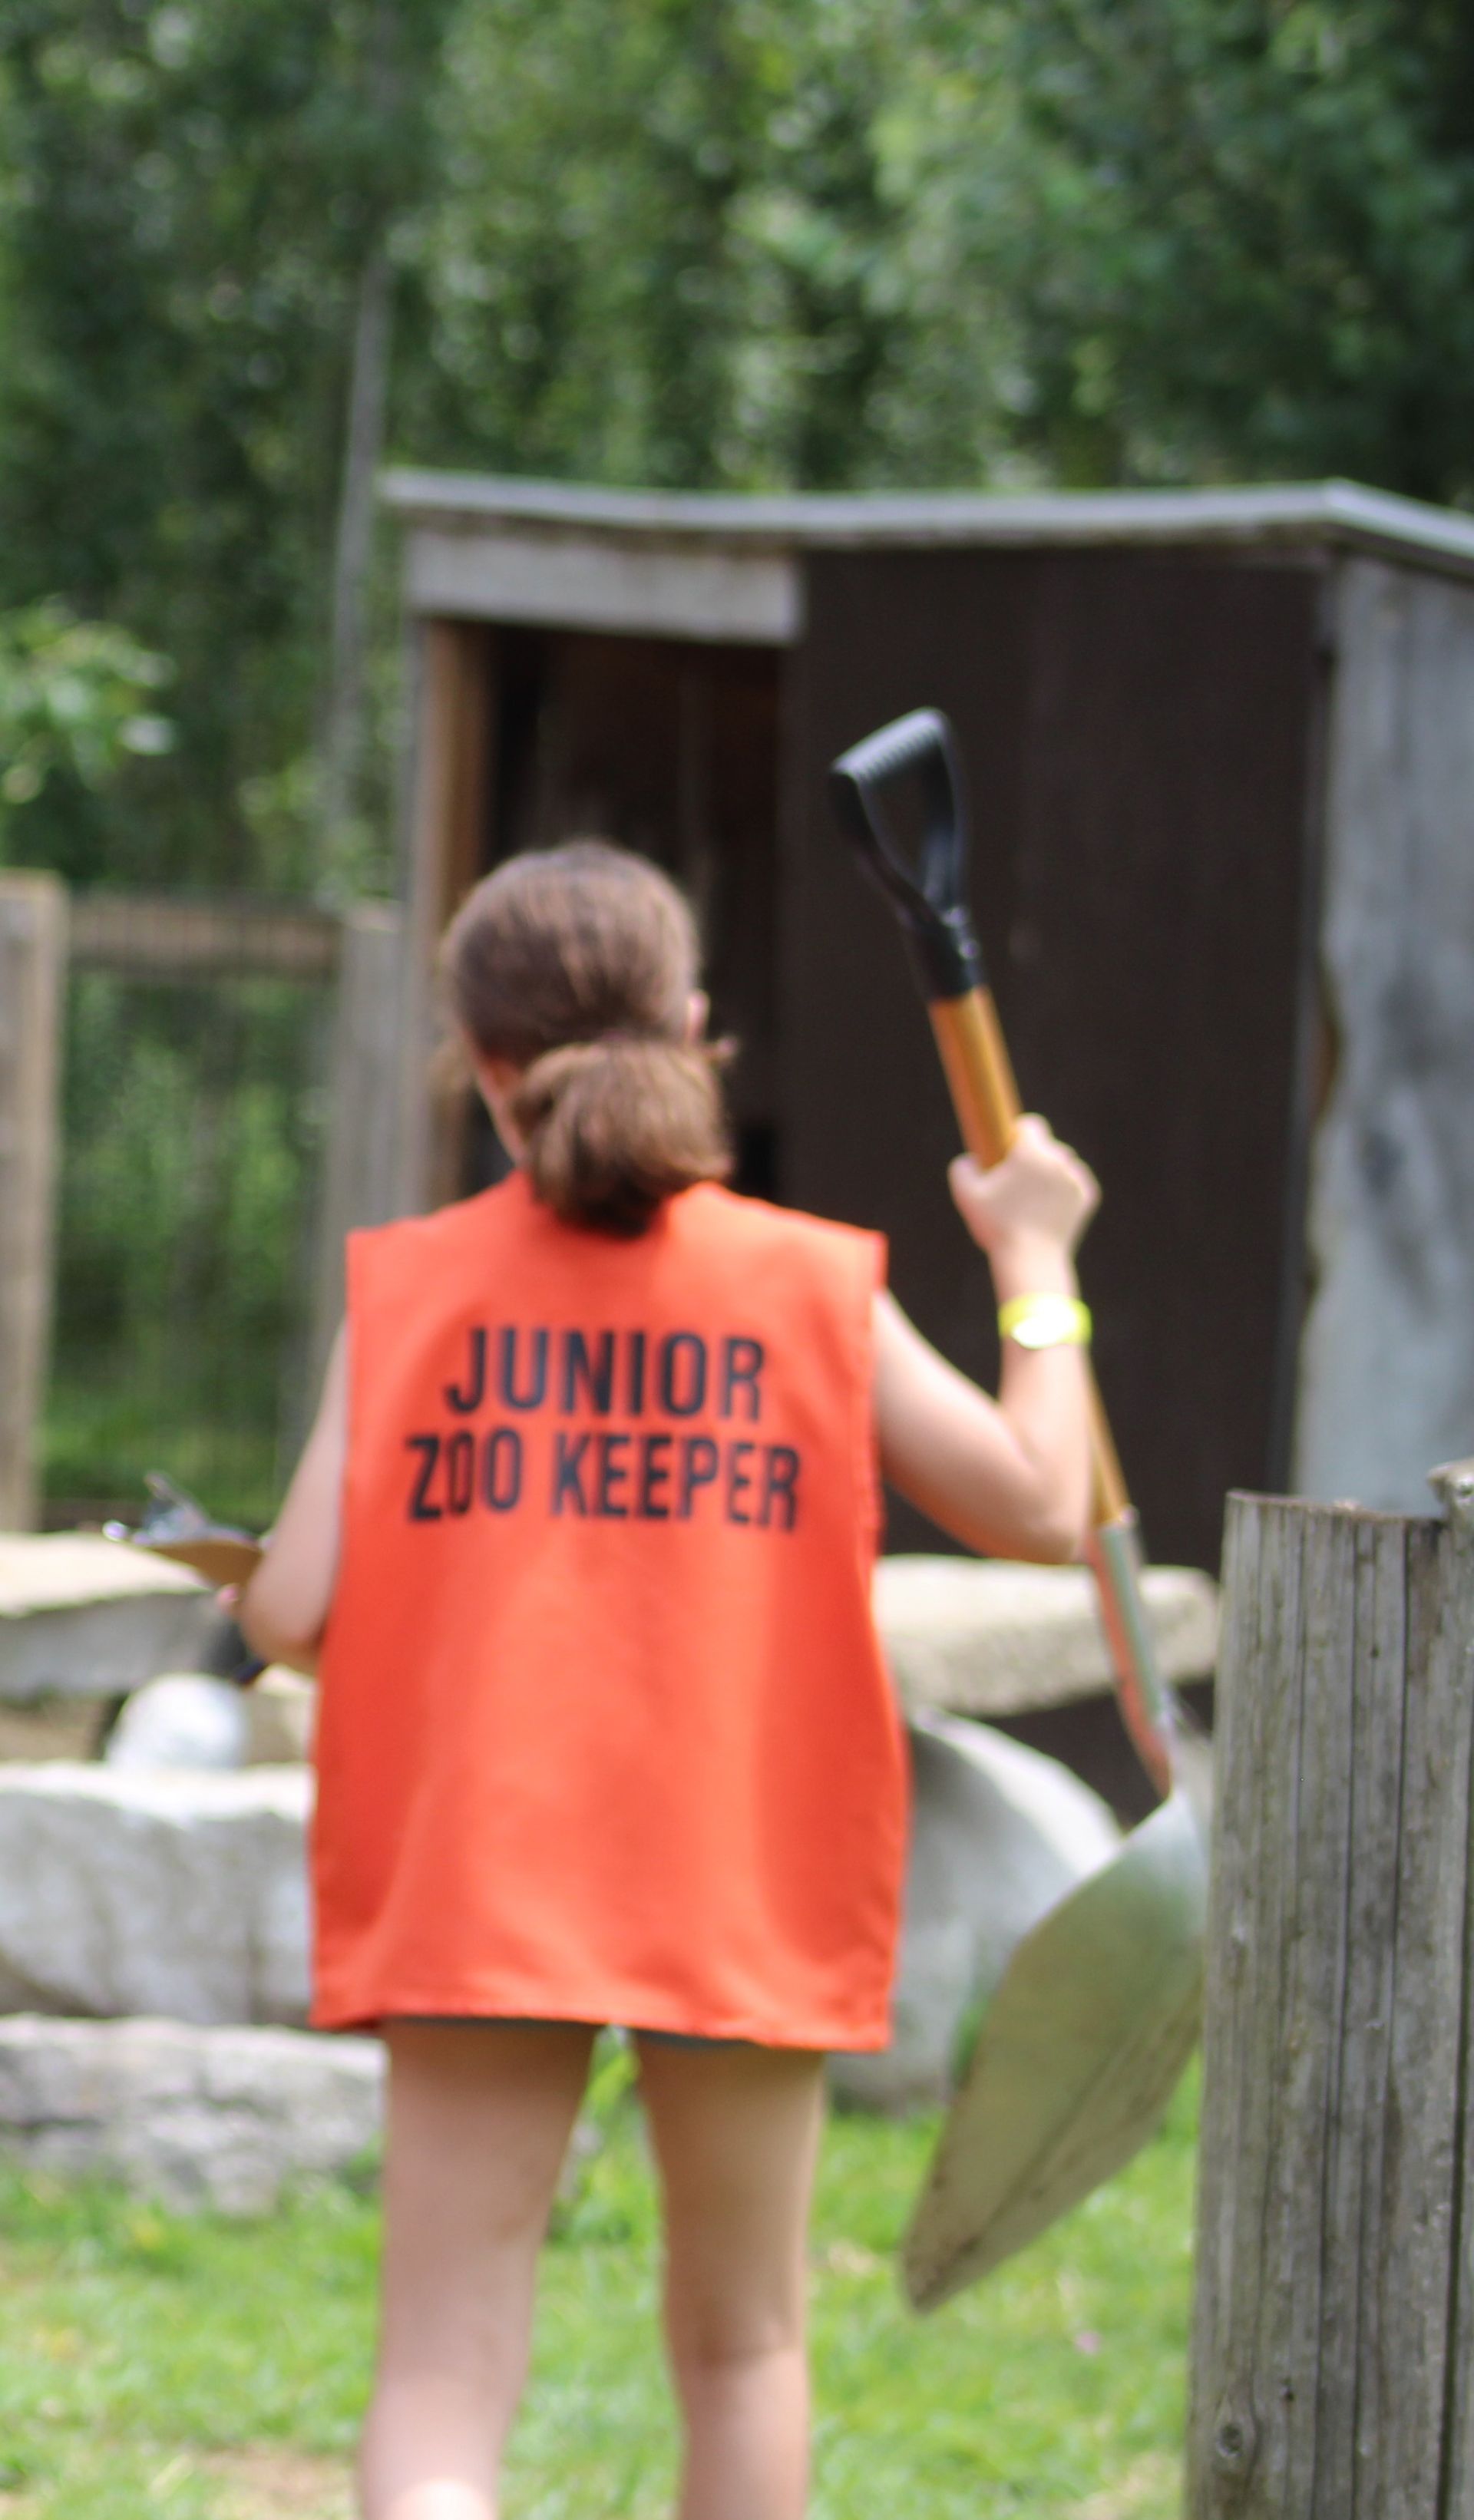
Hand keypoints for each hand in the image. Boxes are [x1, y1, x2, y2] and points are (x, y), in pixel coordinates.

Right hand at [948, 1117, 1098, 1263]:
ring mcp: (1077, 1178)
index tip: (1010, 1145)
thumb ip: (962, 1168)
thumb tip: (970, 1159)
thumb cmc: (997, 1226)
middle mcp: (1060, 1159)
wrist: (1031, 1260)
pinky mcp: (1088, 1196)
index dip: (1019, 1132)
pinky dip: (1064, 1190)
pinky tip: (1048, 1205)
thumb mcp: (967, 1195)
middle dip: (1034, 1157)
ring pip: (1063, 1164)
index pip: (1032, 1124)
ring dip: (1050, 1172)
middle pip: (1047, 1146)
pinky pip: (1075, 1182)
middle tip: (1017, 1180)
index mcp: (1032, 1152)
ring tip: (1032, 1196)